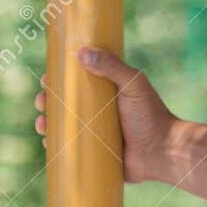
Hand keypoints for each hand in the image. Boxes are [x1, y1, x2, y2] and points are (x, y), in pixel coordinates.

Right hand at [35, 48, 177, 183]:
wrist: (164, 152)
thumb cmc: (152, 116)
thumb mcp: (134, 86)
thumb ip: (113, 67)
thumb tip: (82, 52)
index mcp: (106, 93)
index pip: (76, 82)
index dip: (58, 80)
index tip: (46, 79)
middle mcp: (98, 112)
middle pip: (63, 104)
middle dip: (46, 102)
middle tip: (41, 103)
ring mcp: (95, 134)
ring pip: (62, 126)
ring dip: (46, 124)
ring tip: (42, 125)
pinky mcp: (95, 154)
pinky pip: (69, 149)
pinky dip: (55, 146)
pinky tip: (47, 143)